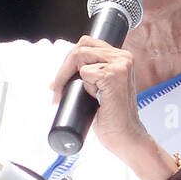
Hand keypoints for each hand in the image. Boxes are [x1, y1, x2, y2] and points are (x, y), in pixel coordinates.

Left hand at [49, 35, 150, 159]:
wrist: (125, 136)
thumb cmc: (111, 116)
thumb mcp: (101, 87)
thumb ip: (92, 73)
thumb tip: (64, 68)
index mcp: (121, 57)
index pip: (87, 43)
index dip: (69, 60)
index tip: (60, 80)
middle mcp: (123, 57)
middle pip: (80, 48)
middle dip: (63, 69)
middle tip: (55, 88)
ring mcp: (120, 65)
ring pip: (79, 57)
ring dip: (68, 76)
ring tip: (72, 95)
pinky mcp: (114, 75)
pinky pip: (84, 72)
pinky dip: (83, 86)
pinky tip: (95, 98)